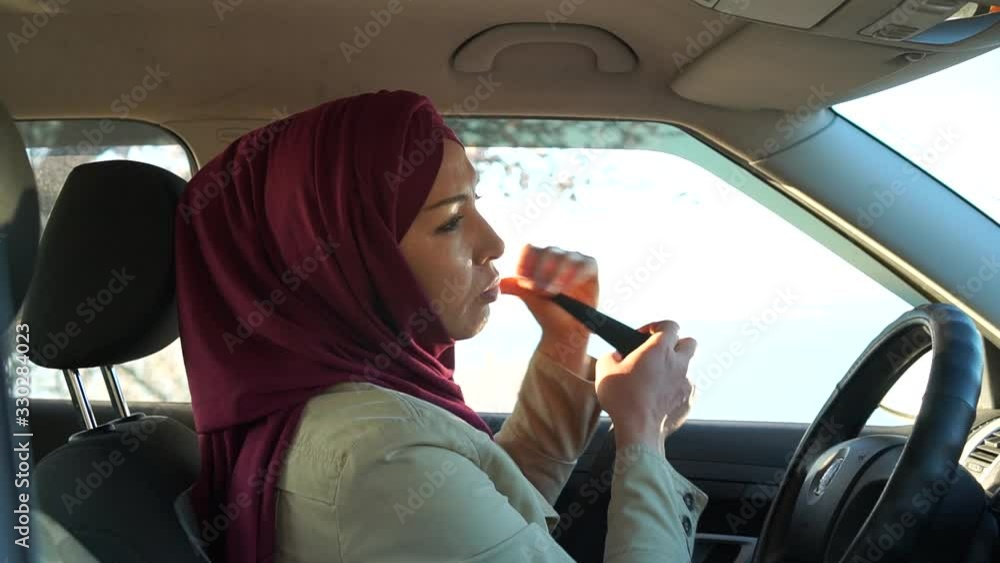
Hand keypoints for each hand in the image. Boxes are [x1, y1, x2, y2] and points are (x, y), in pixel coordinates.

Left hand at [499, 245, 598, 375]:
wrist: (564, 329)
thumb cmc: (546, 311)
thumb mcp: (529, 297)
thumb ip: (516, 286)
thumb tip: (499, 283)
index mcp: (537, 258)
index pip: (529, 249)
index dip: (525, 264)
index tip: (524, 284)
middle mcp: (556, 254)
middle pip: (548, 251)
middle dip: (542, 272)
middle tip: (538, 291)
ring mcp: (574, 259)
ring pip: (566, 257)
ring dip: (557, 275)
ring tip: (552, 293)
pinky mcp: (590, 267)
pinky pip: (584, 264)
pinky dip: (574, 276)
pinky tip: (566, 289)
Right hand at [595, 320, 696, 448]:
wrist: (639, 432)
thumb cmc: (622, 400)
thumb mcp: (604, 370)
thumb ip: (612, 356)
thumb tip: (617, 356)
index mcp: (660, 350)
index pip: (670, 325)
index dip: (657, 327)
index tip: (644, 336)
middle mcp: (679, 363)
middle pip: (689, 342)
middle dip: (675, 344)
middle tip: (658, 354)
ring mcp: (688, 383)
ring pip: (688, 367)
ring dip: (674, 369)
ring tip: (656, 380)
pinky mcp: (690, 401)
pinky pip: (687, 388)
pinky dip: (675, 389)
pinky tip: (659, 398)